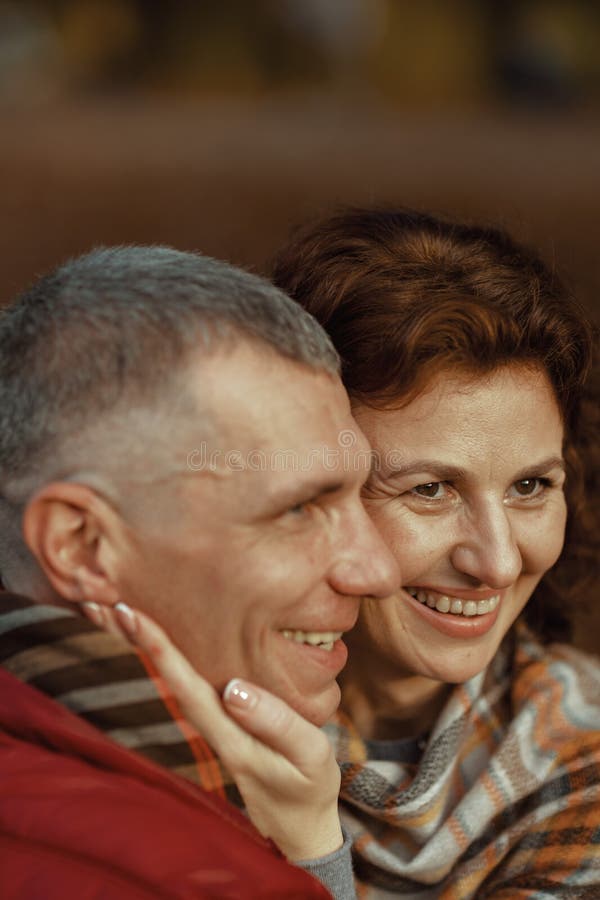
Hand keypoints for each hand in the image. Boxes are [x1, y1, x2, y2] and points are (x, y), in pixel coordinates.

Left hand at [106, 602, 342, 861]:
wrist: (300, 826)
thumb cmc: (309, 785)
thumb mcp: (308, 755)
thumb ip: (275, 721)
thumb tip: (233, 688)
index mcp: (230, 737)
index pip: (186, 685)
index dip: (158, 648)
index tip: (130, 614)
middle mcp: (213, 730)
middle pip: (170, 679)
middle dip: (142, 639)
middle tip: (109, 600)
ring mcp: (216, 728)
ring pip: (176, 683)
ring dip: (149, 649)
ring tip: (122, 613)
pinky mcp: (224, 725)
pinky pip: (190, 687)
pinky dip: (169, 662)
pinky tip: (160, 643)